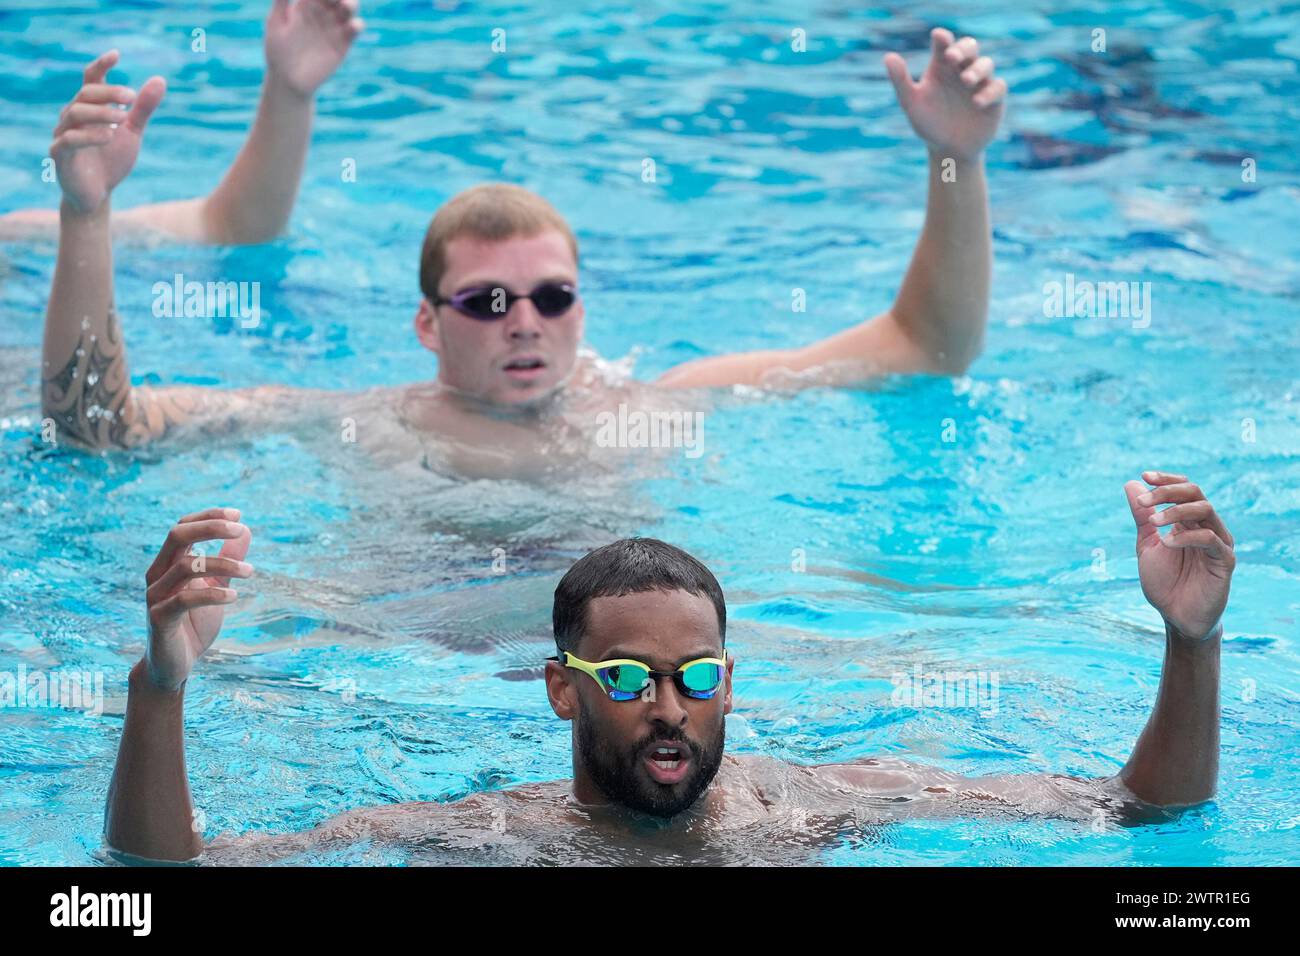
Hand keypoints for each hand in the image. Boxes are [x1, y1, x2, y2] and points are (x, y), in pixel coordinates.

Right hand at [51, 50, 164, 214]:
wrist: (97, 194)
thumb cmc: (111, 159)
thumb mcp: (132, 132)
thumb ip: (142, 109)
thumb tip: (160, 80)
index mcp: (90, 108)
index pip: (90, 79)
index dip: (101, 65)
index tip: (117, 54)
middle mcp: (73, 117)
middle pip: (85, 93)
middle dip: (108, 92)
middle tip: (132, 96)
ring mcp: (63, 134)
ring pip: (75, 113)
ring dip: (101, 112)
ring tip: (122, 118)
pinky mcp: (60, 155)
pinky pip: (69, 140)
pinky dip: (89, 136)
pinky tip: (110, 135)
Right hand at [144, 508, 253, 690]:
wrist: (174, 665)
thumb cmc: (194, 623)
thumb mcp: (216, 587)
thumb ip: (228, 560)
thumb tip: (245, 531)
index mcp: (168, 564)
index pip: (182, 527)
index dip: (208, 517)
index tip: (238, 515)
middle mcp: (157, 575)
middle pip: (177, 536)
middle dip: (210, 527)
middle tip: (240, 530)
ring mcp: (155, 596)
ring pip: (185, 566)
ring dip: (223, 564)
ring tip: (250, 572)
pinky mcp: (158, 619)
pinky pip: (184, 599)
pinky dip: (212, 595)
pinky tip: (234, 596)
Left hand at [264, 0, 363, 97]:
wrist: (288, 80)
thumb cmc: (277, 50)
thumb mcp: (276, 23)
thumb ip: (281, 2)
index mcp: (306, 5)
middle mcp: (322, 14)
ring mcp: (334, 28)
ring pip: (348, 10)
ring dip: (351, 4)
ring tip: (346, 5)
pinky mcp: (343, 44)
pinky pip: (353, 31)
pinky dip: (357, 26)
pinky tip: (353, 25)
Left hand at [883, 28, 1006, 162]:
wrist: (948, 151)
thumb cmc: (929, 124)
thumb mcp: (912, 103)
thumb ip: (901, 81)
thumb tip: (888, 56)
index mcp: (942, 67)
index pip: (944, 44)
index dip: (942, 38)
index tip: (938, 37)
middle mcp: (962, 71)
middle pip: (969, 47)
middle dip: (963, 49)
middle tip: (951, 57)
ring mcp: (980, 83)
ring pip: (986, 64)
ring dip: (977, 69)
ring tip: (966, 80)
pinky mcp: (994, 99)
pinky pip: (998, 87)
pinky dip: (990, 92)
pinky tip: (977, 102)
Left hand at [1124, 471, 1234, 641]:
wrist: (1176, 616)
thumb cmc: (1165, 582)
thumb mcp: (1147, 544)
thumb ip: (1143, 517)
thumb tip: (1130, 484)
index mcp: (1189, 521)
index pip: (1185, 488)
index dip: (1167, 479)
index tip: (1144, 476)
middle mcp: (1207, 526)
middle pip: (1195, 493)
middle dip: (1167, 491)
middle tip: (1143, 502)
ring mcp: (1218, 542)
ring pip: (1205, 510)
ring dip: (1175, 511)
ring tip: (1153, 522)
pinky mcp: (1225, 560)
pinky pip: (1210, 539)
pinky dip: (1186, 536)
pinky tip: (1166, 543)